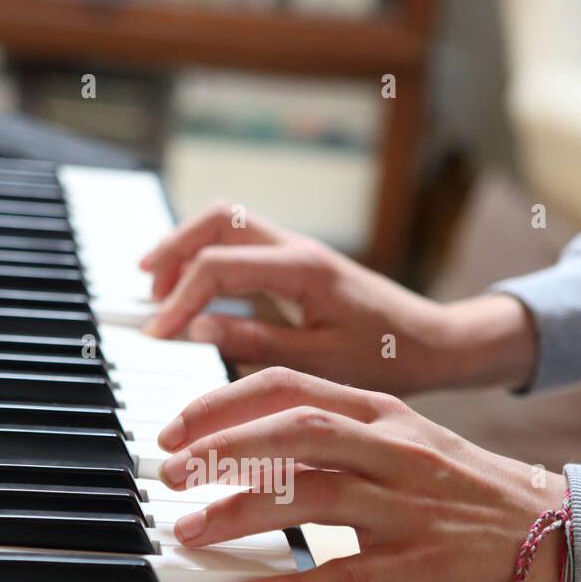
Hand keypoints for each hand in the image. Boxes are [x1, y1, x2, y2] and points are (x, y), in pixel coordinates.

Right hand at [141, 201, 454, 392]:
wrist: (434, 343)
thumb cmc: (386, 358)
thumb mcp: (317, 361)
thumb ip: (254, 343)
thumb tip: (196, 330)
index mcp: (303, 270)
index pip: (218, 267)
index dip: (179, 300)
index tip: (156, 335)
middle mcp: (298, 249)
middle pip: (217, 219)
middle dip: (173, 250)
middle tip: (146, 292)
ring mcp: (298, 252)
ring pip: (228, 226)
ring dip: (188, 250)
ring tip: (160, 291)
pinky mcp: (299, 265)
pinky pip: (243, 247)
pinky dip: (211, 261)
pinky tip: (197, 296)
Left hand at [157, 368, 566, 581]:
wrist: (554, 532)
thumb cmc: (466, 488)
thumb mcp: (407, 438)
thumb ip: (340, 432)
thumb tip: (255, 438)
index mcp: (385, 413)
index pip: (290, 389)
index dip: (223, 406)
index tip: (176, 429)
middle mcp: (393, 451)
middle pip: (292, 433)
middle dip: (220, 450)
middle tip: (169, 473)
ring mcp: (406, 508)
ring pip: (309, 498)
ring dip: (238, 513)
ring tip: (188, 530)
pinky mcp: (419, 564)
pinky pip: (342, 577)